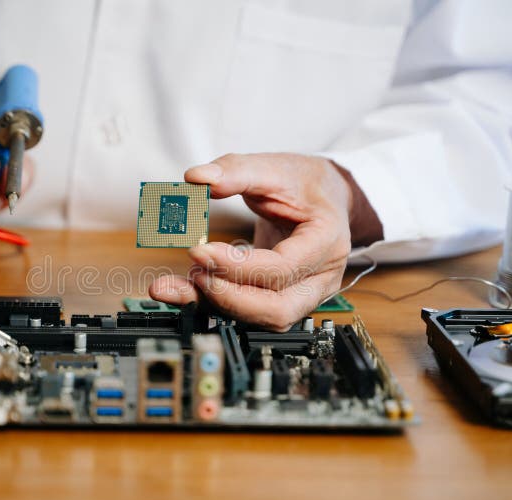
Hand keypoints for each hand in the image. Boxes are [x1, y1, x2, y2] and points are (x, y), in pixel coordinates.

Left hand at [150, 153, 379, 330]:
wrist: (325, 196)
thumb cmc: (305, 184)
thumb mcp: (273, 167)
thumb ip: (235, 171)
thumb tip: (196, 178)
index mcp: (326, 241)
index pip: (283, 268)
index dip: (238, 266)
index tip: (200, 250)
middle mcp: (322, 276)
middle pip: (278, 309)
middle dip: (230, 297)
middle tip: (194, 273)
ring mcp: (306, 293)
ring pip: (264, 319)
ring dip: (220, 305)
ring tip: (184, 282)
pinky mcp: (284, 298)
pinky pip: (251, 312)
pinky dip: (218, 304)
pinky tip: (189, 289)